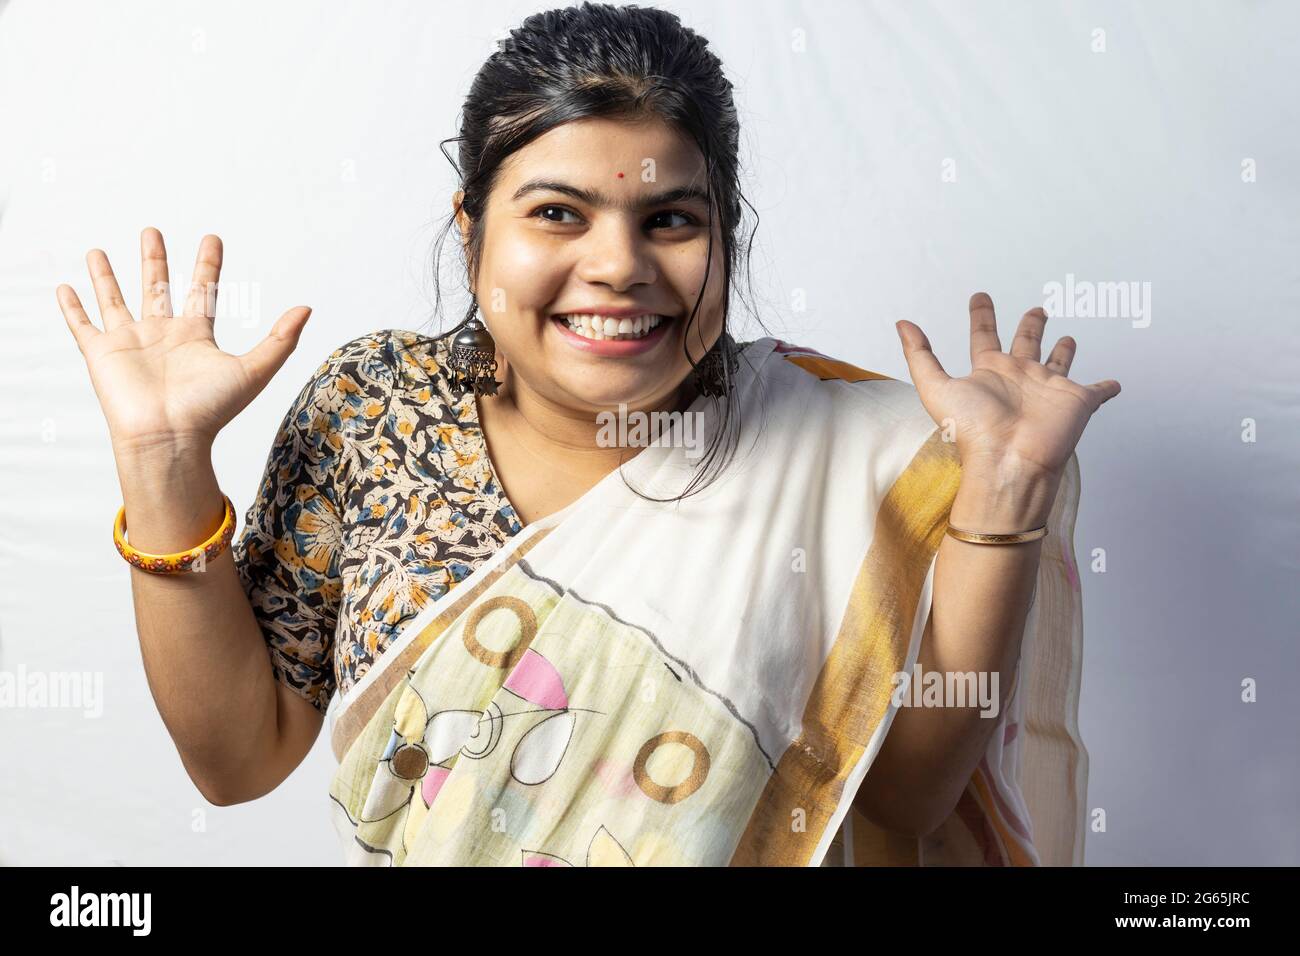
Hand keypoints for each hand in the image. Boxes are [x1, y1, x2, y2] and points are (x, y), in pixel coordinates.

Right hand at [58, 228, 311, 453]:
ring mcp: (130, 343)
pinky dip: (72, 307)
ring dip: (106, 277)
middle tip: (151, 231)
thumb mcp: (254, 370)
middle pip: (156, 287)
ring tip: (98, 251)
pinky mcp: (101, 354)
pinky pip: (82, 325)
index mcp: (195, 336)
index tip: (212, 238)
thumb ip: (280, 340)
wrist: (169, 437)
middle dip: (154, 259)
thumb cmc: (210, 410)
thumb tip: (307, 309)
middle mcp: (161, 335)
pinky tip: (65, 288)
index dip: (207, 264)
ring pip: (115, 300)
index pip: (202, 289)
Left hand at [895, 292, 1120, 482]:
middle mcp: (1020, 377)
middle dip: (1030, 325)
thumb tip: (902, 324)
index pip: (984, 336)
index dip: (982, 315)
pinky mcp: (1077, 402)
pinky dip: (1106, 388)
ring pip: (1059, 362)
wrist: (1009, 462)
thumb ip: (920, 355)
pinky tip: (1113, 384)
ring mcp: (1049, 389)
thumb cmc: (974, 431)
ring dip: (1064, 350)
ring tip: (1068, 338)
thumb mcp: (936, 387)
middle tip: (1036, 310)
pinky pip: (1096, 392)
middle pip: (1025, 343)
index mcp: (990, 371)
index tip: (980, 296)